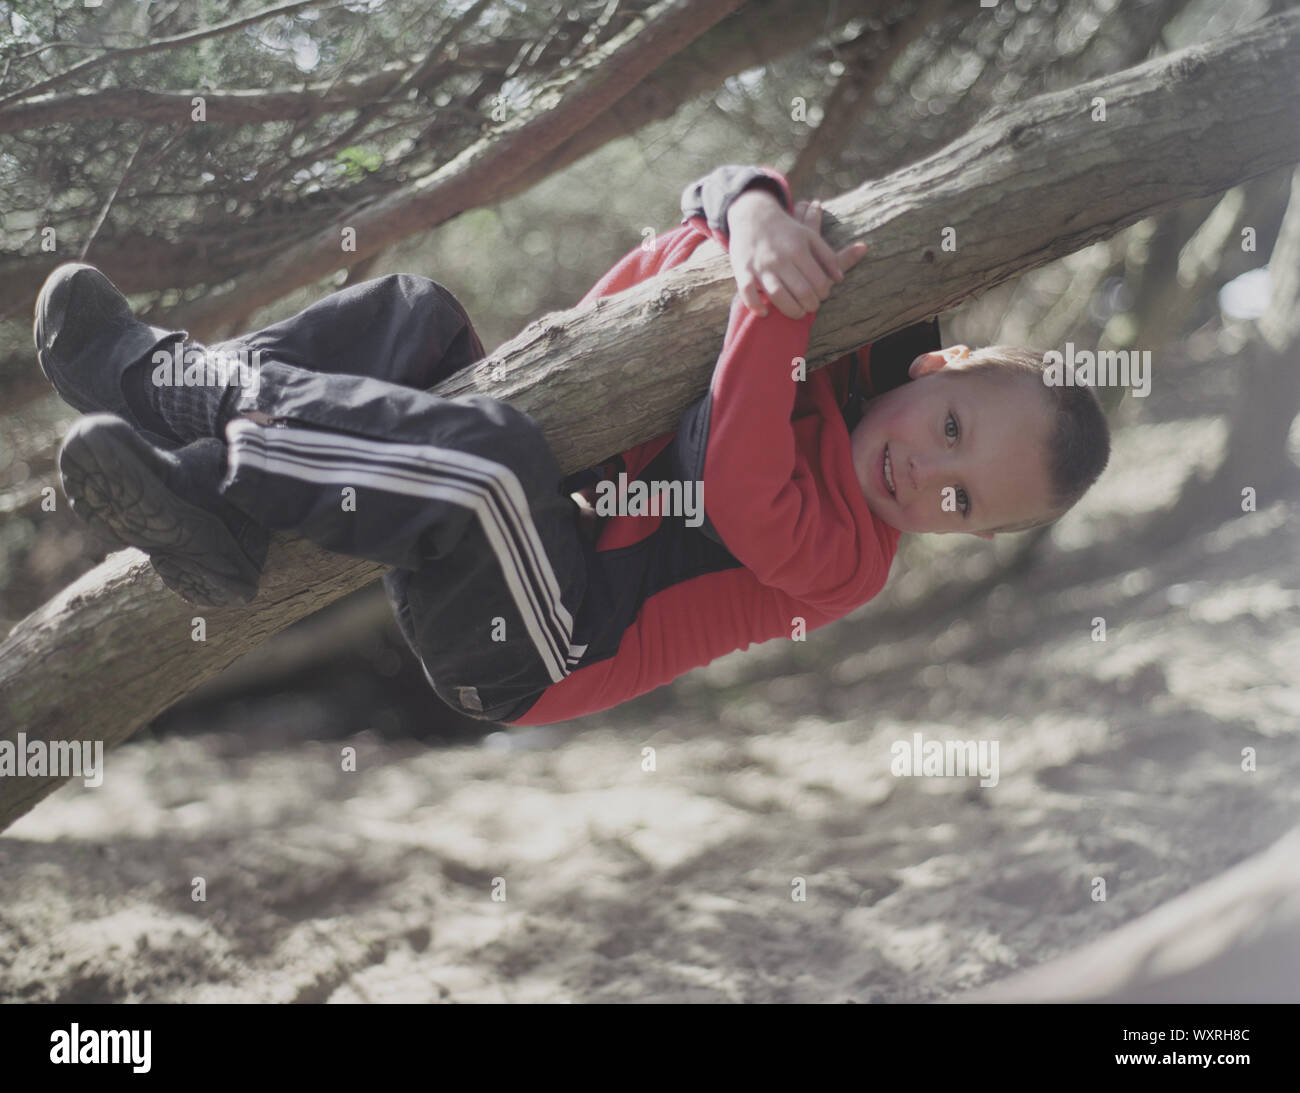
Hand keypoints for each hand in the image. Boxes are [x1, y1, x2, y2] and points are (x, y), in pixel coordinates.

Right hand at [726, 191, 868, 318]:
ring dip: (791, 310)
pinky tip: (764, 313)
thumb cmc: (786, 230)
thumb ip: (828, 256)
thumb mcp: (810, 237)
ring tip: (797, 312)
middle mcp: (780, 258)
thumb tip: (840, 278)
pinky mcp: (743, 270)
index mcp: (798, 250)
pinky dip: (756, 306)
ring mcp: (760, 265)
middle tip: (811, 306)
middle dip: (810, 305)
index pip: (819, 280)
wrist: (752, 215)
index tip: (822, 295)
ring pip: (778, 296)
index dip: (824, 292)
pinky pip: (748, 293)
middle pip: (801, 291)